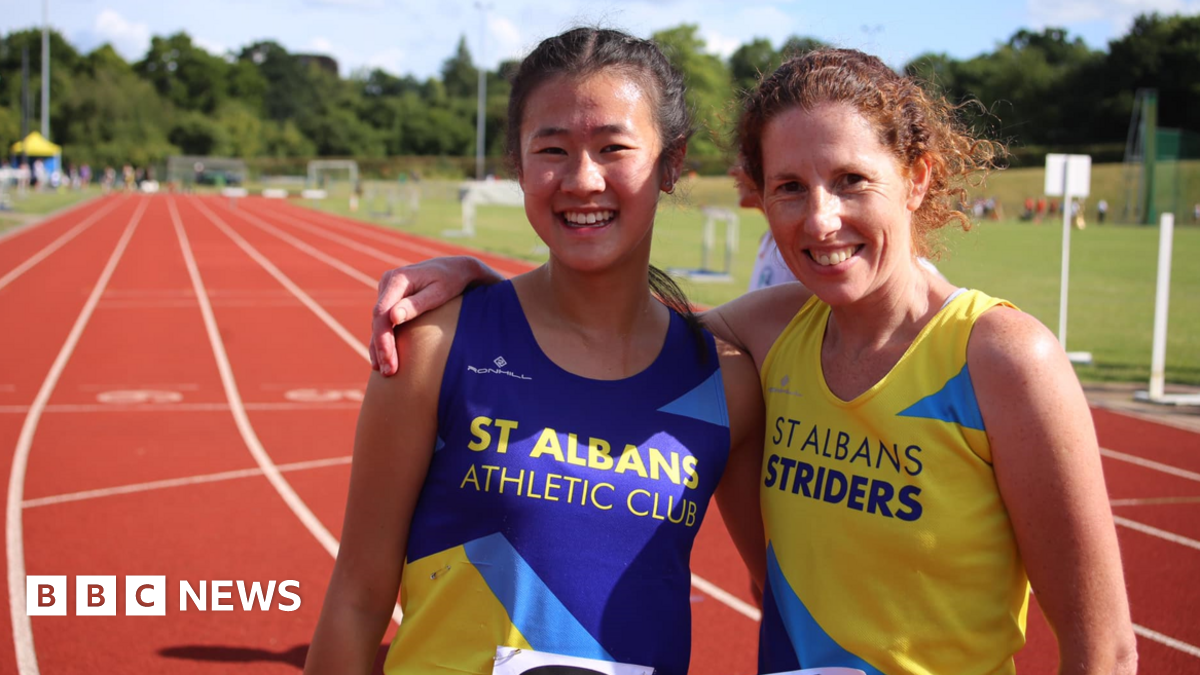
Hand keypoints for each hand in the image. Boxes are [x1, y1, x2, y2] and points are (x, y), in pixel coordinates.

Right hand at [369, 256, 498, 375]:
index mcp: (397, 279)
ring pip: (377, 323)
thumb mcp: (438, 292)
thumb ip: (416, 304)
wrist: (455, 269)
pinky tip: (382, 360)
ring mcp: (387, 291)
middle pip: (378, 320)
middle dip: (381, 348)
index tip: (389, 360)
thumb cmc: (451, 281)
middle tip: (388, 371)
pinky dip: (382, 340)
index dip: (383, 339)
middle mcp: (387, 283)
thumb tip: (393, 318)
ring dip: (379, 347)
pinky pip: (383, 322)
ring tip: (384, 371)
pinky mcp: (390, 300)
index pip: (382, 313)